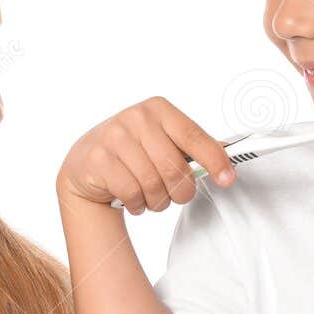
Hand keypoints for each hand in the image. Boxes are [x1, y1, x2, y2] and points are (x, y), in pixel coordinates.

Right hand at [56, 97, 235, 212]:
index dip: (214, 159)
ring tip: (150, 198)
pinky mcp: (99, 159)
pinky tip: (132, 199)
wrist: (85, 164)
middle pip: (175, 168)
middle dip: (181, 192)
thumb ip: (191, 148)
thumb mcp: (161, 141)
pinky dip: (137, 204)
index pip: (193, 136)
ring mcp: (114, 137)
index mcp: (158, 109)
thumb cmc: (132, 154)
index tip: (228, 179)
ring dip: (157, 201)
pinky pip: (132, 193)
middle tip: (176, 197)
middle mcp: (136, 117)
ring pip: (153, 185)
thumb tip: (228, 158)